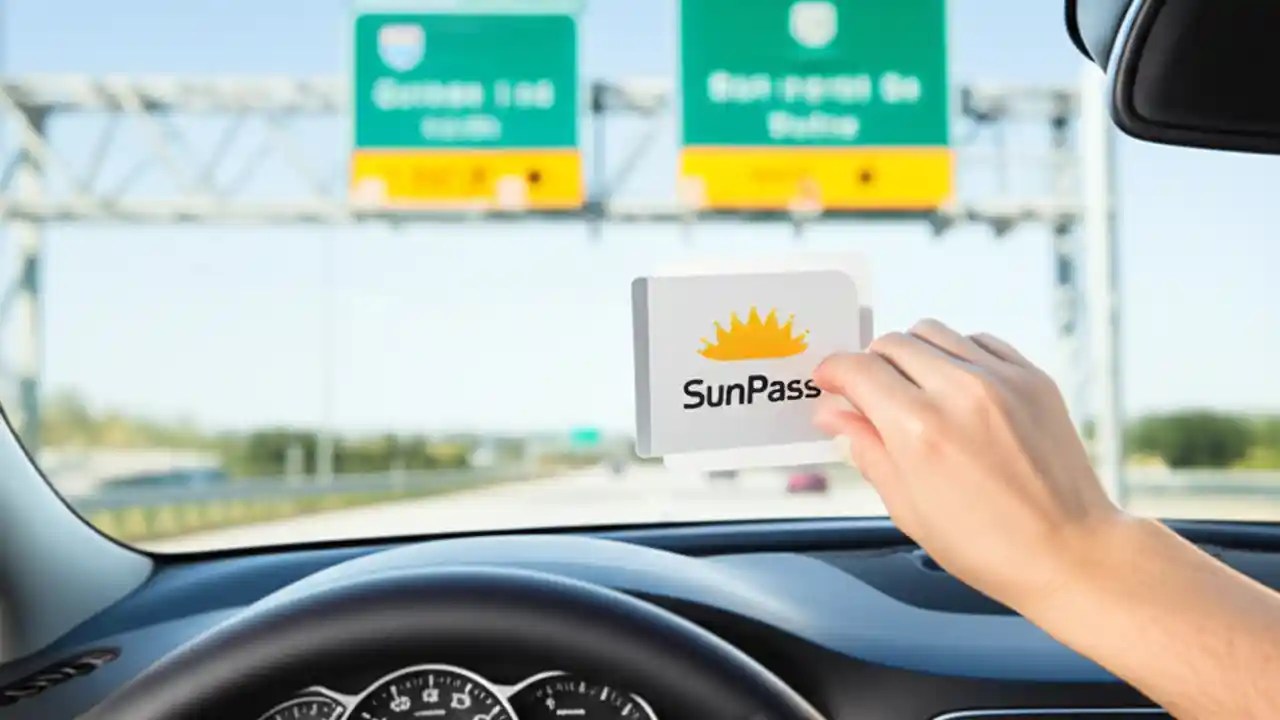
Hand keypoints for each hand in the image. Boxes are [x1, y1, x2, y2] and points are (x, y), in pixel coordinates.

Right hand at [812, 319, 1127, 610]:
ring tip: (914, 391)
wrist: (1071, 552)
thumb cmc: (988, 545)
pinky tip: (956, 390)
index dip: (834, 374)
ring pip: (932, 332)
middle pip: (891, 343)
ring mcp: (1001, 380)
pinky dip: (956, 356)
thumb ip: (867, 449)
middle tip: (869, 394)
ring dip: (911, 354)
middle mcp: (959, 392)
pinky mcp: (1032, 377)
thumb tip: (834, 414)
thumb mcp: (908, 507)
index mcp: (918, 429)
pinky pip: (978, 342)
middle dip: (870, 364)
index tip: (830, 384)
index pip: (857, 369)